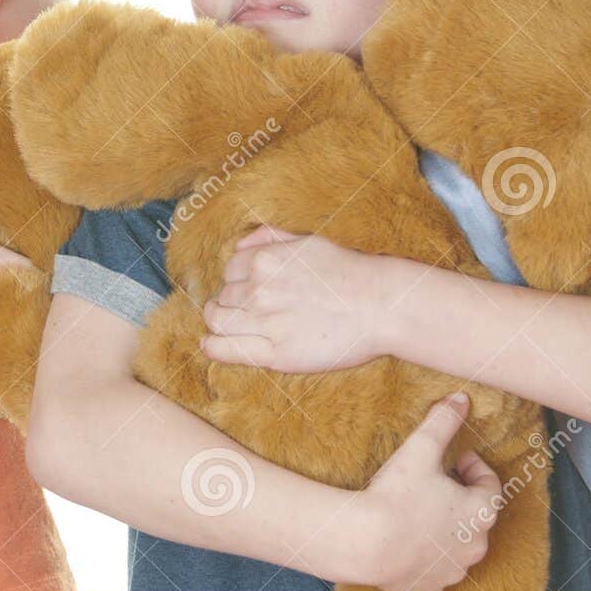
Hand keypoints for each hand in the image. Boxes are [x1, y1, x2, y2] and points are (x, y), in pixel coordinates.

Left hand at [200, 224, 421, 371]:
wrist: (378, 305)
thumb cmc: (347, 271)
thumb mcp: (307, 240)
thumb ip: (270, 237)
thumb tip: (240, 244)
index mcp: (264, 260)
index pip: (229, 269)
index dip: (237, 279)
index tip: (249, 288)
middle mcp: (258, 290)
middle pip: (223, 296)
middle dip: (231, 301)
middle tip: (249, 309)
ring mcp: (264, 322)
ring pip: (218, 321)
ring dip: (220, 321)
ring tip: (229, 324)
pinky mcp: (275, 353)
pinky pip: (226, 350)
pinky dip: (213, 347)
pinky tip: (211, 345)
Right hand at [349, 393, 501, 590]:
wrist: (365, 543)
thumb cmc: (396, 495)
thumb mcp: (420, 449)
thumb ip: (443, 421)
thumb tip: (461, 397)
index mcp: (480, 512)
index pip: (491, 485)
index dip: (473, 467)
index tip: (454, 458)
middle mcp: (475, 546)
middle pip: (476, 515)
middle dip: (460, 497)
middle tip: (433, 481)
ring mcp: (453, 569)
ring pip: (458, 544)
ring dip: (446, 527)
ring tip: (418, 509)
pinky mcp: (430, 586)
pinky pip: (436, 566)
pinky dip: (428, 552)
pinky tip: (407, 537)